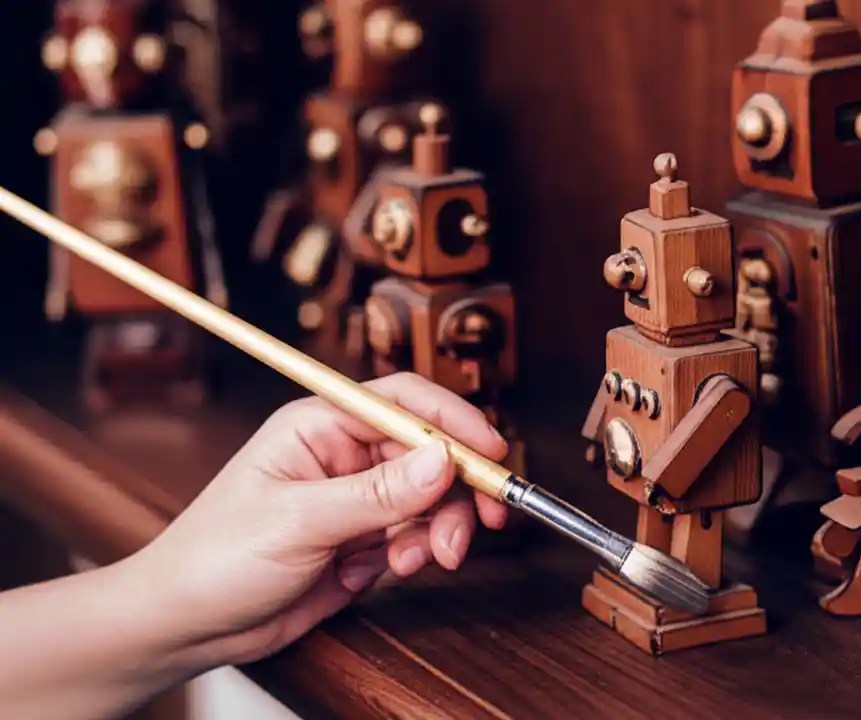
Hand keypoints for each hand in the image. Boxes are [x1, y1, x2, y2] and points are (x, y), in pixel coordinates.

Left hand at [132, 373, 508, 667]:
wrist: (187, 625)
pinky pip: (413, 535)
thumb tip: (441, 460)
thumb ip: (377, 493)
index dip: (453, 422)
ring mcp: (356, 498)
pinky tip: (384, 571)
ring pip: (429, 499)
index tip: (491, 452)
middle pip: (429, 453)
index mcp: (320, 425)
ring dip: (435, 530)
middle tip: (479, 525)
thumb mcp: (299, 521)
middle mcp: (343, 454)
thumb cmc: (215, 557)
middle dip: (455, 491)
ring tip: (424, 560)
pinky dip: (412, 555)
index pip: (403, 402)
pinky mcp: (363, 539)